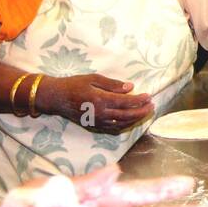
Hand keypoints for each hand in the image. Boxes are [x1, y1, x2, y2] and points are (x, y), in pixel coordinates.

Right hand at [39, 74, 153, 133]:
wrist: (56, 98)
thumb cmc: (74, 84)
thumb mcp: (93, 78)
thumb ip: (113, 84)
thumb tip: (131, 87)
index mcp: (100, 100)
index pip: (126, 102)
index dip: (140, 100)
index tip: (149, 96)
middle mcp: (100, 114)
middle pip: (127, 116)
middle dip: (142, 112)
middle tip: (151, 106)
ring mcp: (97, 122)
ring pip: (122, 124)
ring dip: (136, 120)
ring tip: (145, 112)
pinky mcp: (94, 126)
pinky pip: (113, 128)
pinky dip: (125, 125)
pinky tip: (131, 120)